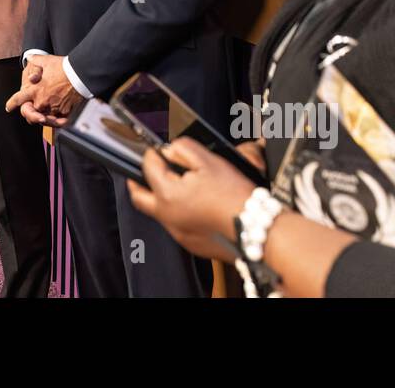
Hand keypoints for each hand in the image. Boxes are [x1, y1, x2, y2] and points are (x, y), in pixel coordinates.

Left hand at [5, 53, 80, 124]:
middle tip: (32, 112)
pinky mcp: (65, 112)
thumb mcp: (47, 60)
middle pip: (30, 113)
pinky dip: (57, 120)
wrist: (80, 75)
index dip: (11, 103)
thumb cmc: (63, 67)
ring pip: (43, 118)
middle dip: (29, 112)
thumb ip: (36, 60)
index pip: (19, 99)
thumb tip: (30, 57)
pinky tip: (58, 119)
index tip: (8, 107)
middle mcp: (42, 102)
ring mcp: (53, 108)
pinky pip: (57, 120)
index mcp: (35, 90)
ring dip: (43, 116)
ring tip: (45, 115)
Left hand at [126, 138, 263, 261]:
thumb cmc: (234, 197)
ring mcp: (179, 234)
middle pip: (139, 199)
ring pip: (158, 214)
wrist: (257, 229)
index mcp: (168, 195)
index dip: (152, 155)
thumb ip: (184, 149)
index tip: (157, 150)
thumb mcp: (209, 161)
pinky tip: (194, 205)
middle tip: (141, 173)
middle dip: (137, 182)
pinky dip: (179, 214)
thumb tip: (169, 150)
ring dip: (160, 198)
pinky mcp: (192, 244)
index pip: (148, 168)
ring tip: (172, 186)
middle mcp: (168, 218)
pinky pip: (177, 226)